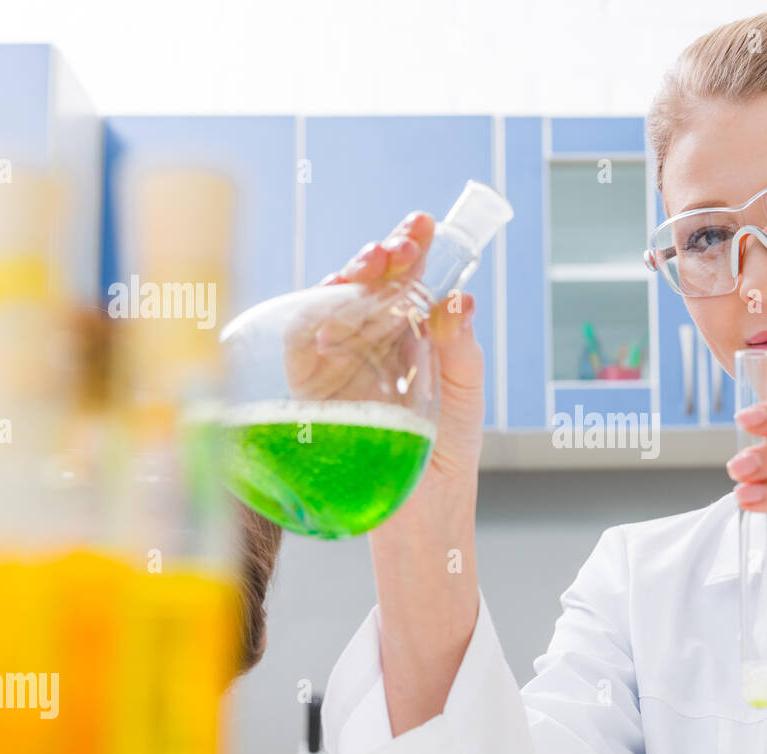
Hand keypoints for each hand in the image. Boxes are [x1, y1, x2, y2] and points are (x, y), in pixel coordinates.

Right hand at [314, 212, 485, 484]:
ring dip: (351, 275)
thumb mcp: (465, 392)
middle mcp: (369, 341)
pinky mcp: (309, 387)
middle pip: (366, 282)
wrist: (422, 514)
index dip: (411, 247)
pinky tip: (339, 299)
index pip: (405, 279)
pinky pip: (300, 340)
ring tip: (380, 262)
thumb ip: (461, 347)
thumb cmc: (447, 453)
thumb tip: (460, 300)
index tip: (425, 225)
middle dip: (380, 254)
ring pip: (332, 301)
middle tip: (401, 244)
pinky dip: (313, 314)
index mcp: (409, 334)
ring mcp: (336, 361)